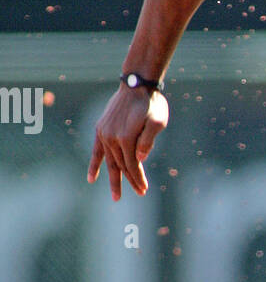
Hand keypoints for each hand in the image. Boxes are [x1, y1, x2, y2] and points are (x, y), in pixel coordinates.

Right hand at [87, 86, 168, 200]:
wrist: (136, 85)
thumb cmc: (151, 104)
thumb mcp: (158, 121)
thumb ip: (148, 140)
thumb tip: (139, 160)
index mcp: (126, 138)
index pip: (132, 165)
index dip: (138, 179)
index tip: (144, 189)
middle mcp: (112, 137)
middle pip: (121, 165)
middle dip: (130, 181)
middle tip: (139, 193)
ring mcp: (104, 133)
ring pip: (109, 161)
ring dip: (114, 178)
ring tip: (116, 196)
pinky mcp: (101, 129)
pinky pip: (96, 150)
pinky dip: (94, 165)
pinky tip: (91, 179)